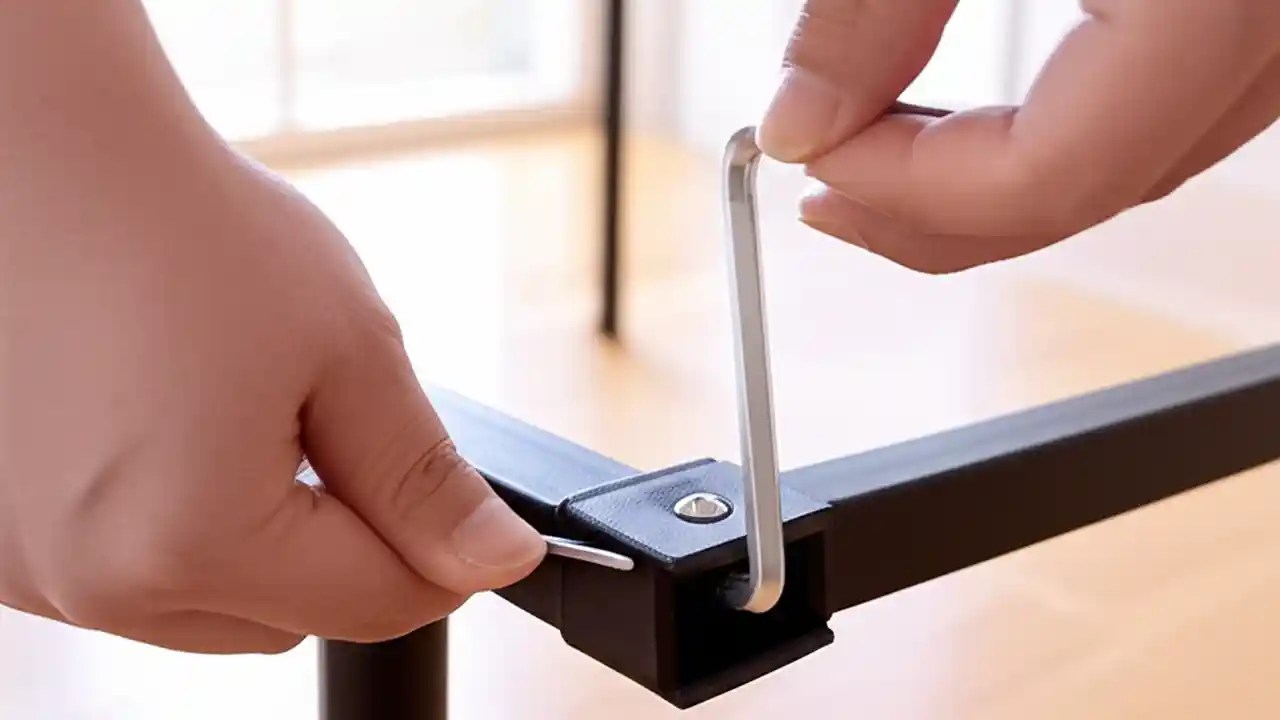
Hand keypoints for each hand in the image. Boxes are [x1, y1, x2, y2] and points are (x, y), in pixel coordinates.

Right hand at [0, 1, 543, 653]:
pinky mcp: (4, 545)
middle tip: (336, 430)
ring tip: (241, 416)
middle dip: (343, 547)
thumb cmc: (186, 230)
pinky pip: (133, 574)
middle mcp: (95, 584)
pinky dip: (177, 528)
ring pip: (213, 607)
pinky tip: (174, 435)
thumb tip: (500, 562)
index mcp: (189, 546)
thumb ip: (425, 481)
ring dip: (259, 543)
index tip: (469, 519)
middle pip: (291, 619)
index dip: (444, 564)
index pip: (375, 606)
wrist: (40, 158)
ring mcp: (34, 570)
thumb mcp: (349, 352)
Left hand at [758, 0, 1279, 272]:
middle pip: (1095, 189)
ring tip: (876, 165)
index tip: (809, 160)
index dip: (910, 192)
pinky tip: (972, 121)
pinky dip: (1057, 134)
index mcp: (1216, 0)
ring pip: (1134, 164)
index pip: (1052, 172)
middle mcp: (1278, 30)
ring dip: (994, 184)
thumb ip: (871, 12)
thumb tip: (800, 124)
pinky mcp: (1259, 13)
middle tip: (827, 198)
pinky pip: (1162, 113)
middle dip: (939, 213)